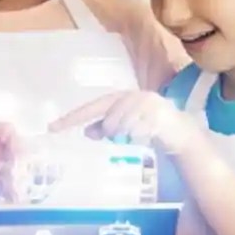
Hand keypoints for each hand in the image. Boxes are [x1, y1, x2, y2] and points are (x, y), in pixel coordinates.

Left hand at [49, 91, 195, 155]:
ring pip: (123, 126)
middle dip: (113, 130)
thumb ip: (105, 128)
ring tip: (140, 135)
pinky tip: (148, 136)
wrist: (181, 133)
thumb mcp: (124, 127)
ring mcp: (148, 105)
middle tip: (119, 136)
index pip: (93, 107)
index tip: (53, 128)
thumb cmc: (149, 128)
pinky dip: (141, 138)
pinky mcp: (160, 116)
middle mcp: (134, 97)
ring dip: (128, 135)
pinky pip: (139, 132)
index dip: (73, 118)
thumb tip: (87, 132)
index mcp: (123, 97)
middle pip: (111, 118)